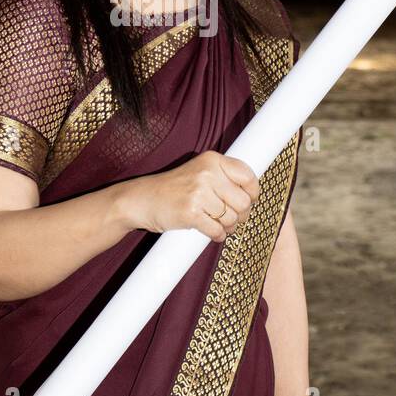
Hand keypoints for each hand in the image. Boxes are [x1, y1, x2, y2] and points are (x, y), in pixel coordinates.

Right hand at [120, 150, 259, 242]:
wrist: (142, 199)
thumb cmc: (174, 189)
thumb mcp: (199, 171)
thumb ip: (223, 177)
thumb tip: (253, 194)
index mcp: (212, 160)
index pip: (248, 176)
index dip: (253, 192)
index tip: (249, 200)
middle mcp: (207, 173)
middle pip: (243, 202)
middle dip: (240, 214)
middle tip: (230, 217)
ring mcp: (199, 193)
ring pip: (232, 218)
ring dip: (228, 226)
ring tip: (216, 223)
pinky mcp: (191, 213)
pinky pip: (218, 231)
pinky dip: (217, 235)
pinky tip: (211, 232)